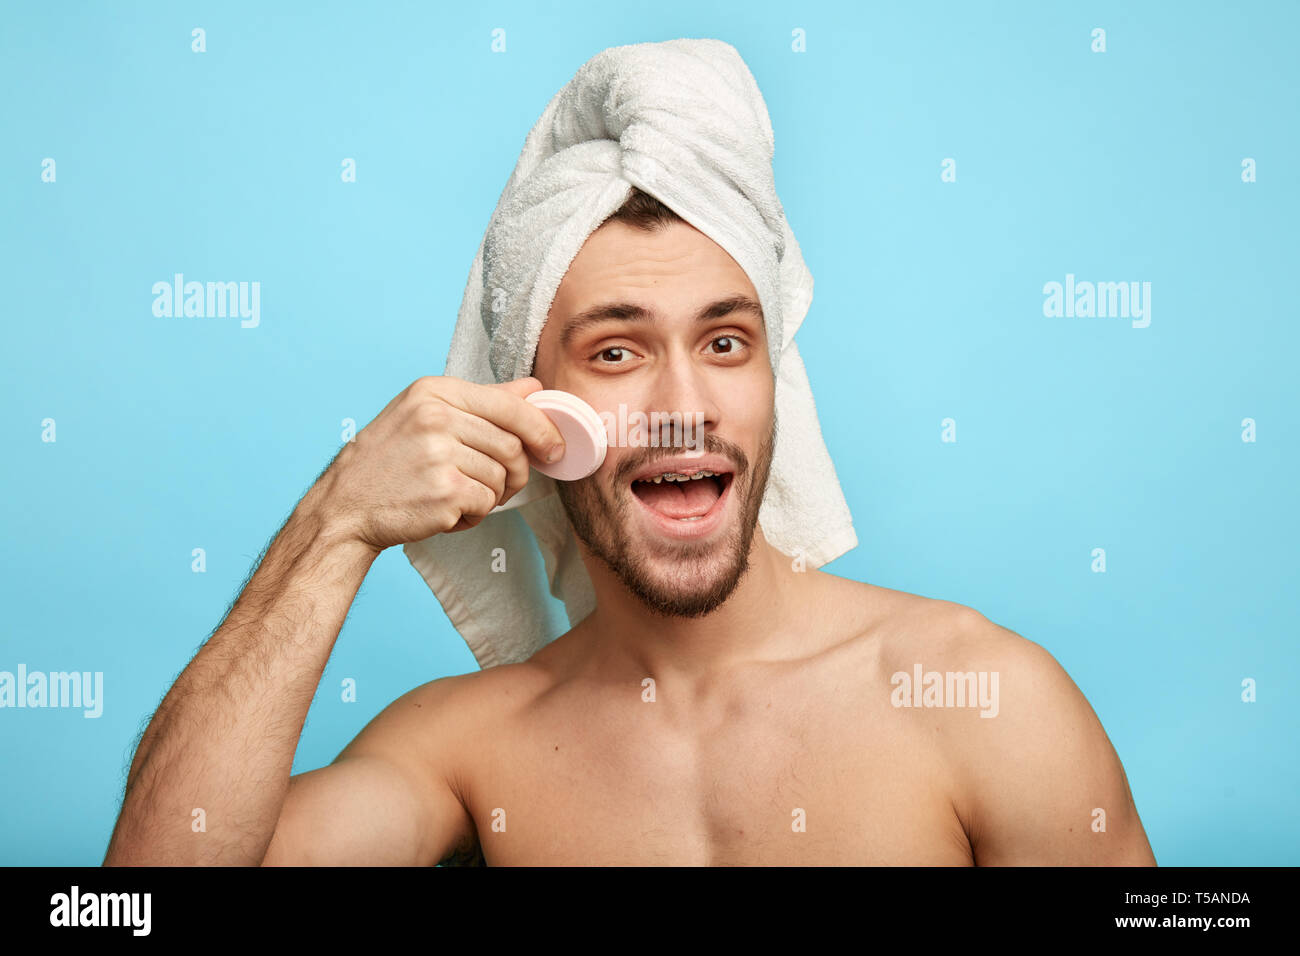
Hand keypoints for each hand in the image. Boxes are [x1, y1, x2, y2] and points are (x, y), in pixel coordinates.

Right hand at [307, 376, 564, 552]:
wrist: (345, 506)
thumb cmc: (389, 461)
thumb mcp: (427, 414)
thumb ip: (484, 400)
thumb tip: (533, 387)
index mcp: (435, 392)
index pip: (511, 406)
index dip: (542, 429)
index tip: (553, 448)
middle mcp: (437, 418)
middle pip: (512, 446)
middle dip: (514, 472)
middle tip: (496, 485)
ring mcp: (440, 455)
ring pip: (502, 478)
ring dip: (489, 496)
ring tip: (457, 495)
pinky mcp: (444, 493)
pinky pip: (487, 505)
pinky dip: (474, 516)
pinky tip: (447, 511)